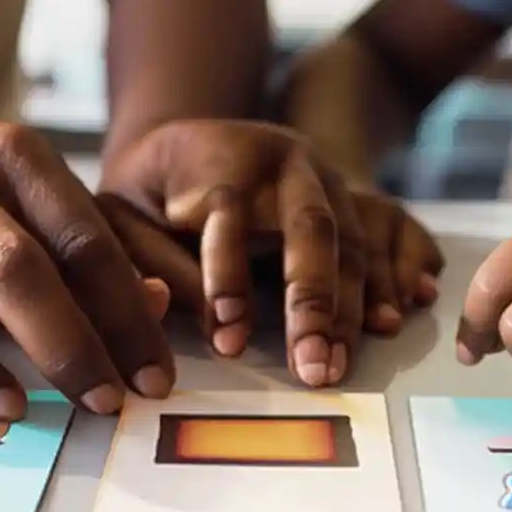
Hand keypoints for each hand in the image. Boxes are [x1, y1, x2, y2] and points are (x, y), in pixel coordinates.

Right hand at [0, 114, 174, 422]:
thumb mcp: (46, 192)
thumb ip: (99, 245)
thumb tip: (158, 303)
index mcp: (14, 162)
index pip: (84, 242)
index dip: (127, 315)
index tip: (153, 377)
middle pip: (8, 267)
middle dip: (65, 344)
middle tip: (104, 400)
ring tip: (12, 408)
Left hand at [98, 120, 443, 386]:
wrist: (194, 144)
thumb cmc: (151, 189)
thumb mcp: (124, 214)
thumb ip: (148, 260)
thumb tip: (183, 311)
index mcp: (225, 154)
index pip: (231, 210)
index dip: (229, 273)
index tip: (226, 335)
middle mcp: (289, 160)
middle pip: (311, 227)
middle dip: (313, 301)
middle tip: (310, 367)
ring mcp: (329, 178)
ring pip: (350, 243)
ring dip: (349, 310)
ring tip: (334, 367)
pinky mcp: (351, 201)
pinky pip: (379, 244)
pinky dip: (384, 286)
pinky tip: (387, 326)